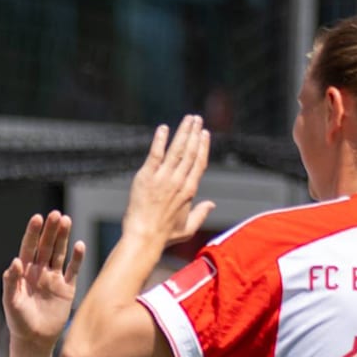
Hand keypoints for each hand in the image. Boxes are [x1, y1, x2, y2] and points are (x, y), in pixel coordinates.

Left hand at [2, 211, 84, 350]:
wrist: (34, 341)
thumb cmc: (18, 322)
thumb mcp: (10, 301)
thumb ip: (11, 281)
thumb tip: (15, 261)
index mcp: (24, 272)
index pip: (28, 247)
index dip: (33, 233)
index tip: (37, 218)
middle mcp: (39, 271)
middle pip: (46, 246)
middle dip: (50, 230)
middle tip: (56, 214)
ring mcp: (54, 279)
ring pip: (60, 254)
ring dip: (63, 238)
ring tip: (67, 220)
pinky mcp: (67, 289)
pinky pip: (73, 271)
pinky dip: (77, 259)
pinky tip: (79, 245)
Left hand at [124, 114, 215, 244]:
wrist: (144, 237)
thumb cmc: (164, 235)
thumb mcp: (188, 228)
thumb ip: (201, 214)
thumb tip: (212, 204)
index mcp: (189, 191)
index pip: (199, 163)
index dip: (203, 147)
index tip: (204, 134)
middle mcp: (179, 181)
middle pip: (190, 152)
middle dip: (194, 133)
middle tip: (197, 119)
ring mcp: (163, 178)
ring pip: (176, 149)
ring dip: (183, 132)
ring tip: (188, 119)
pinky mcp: (147, 177)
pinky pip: (155, 154)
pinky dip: (160, 140)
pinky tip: (164, 128)